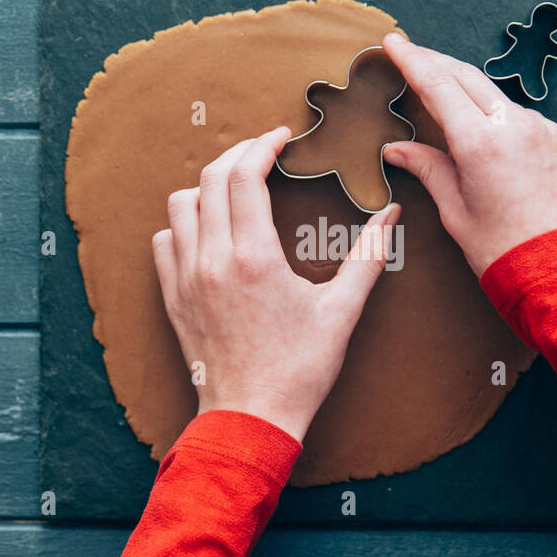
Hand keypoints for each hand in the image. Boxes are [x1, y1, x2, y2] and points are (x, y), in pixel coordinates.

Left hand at [152, 126, 400, 443]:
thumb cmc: (300, 371)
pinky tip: (208, 231)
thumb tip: (392, 215)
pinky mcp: (174, 299)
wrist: (251, 419)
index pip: (244, 176)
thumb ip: (368, 257)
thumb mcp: (342, 312)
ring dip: (207, 186)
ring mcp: (186, 280)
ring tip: (235, 188)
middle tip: (262, 152)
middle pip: (210, 180)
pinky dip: (183, 224)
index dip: (262, 146)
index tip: (281, 137)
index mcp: (254, 258)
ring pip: (180, 206)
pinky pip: (165, 242)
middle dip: (237, 154)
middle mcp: (212, 261)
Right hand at [381, 32, 556, 275]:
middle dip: (436, 62)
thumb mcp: (457, 214)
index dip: (412, 61)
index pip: (437, 86)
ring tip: (448, 100)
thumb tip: (398, 150)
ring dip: (471, 94)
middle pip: (467, 77)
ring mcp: (547, 131)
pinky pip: (527, 122)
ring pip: (499, 99)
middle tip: (412, 53)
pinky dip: (503, 120)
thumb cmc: (508, 253)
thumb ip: (429, 170)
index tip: (394, 43)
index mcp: (481, 143)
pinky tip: (492, 137)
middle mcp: (517, 126)